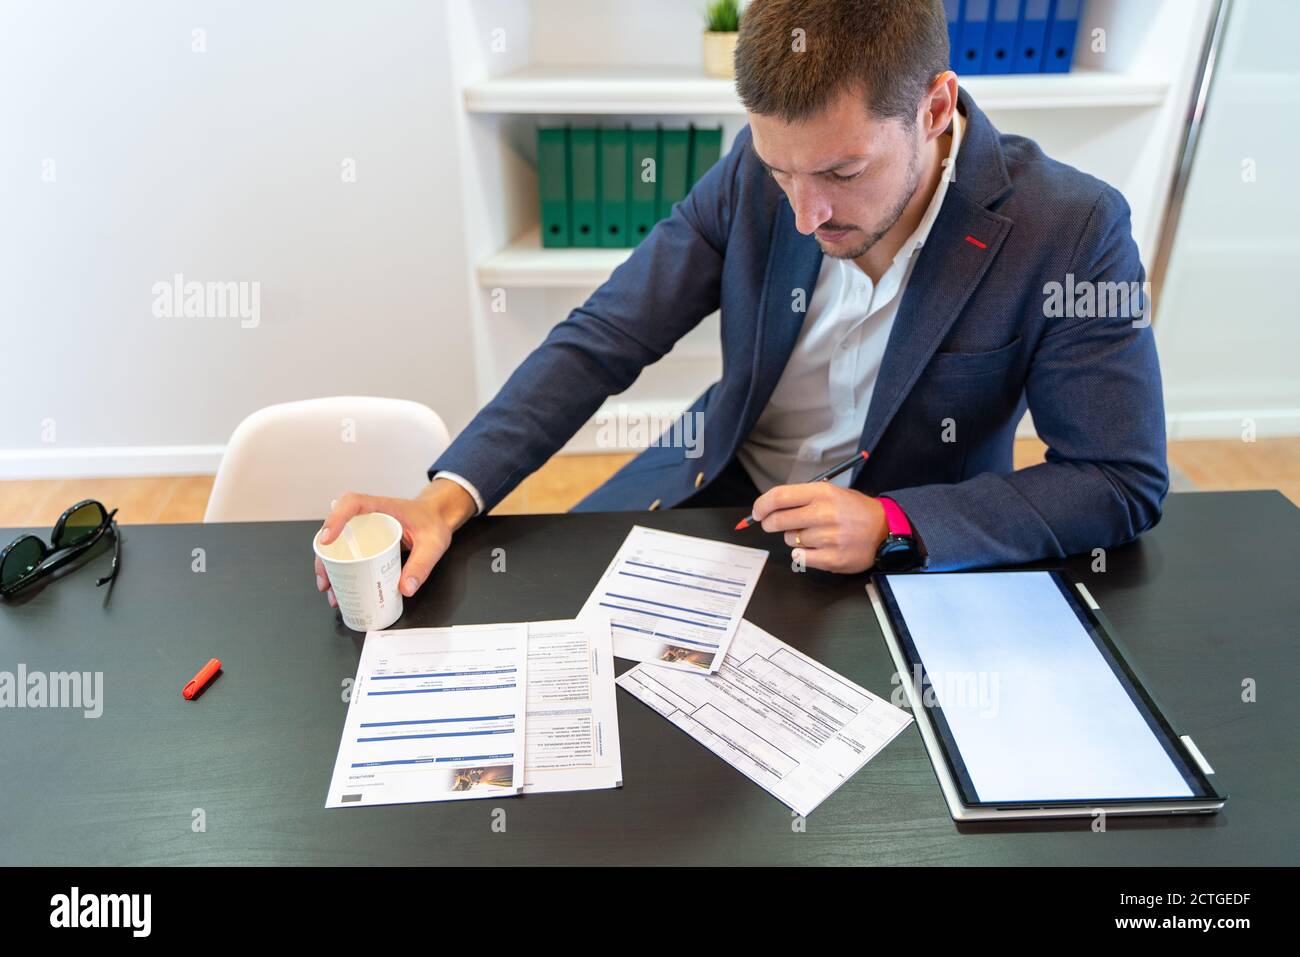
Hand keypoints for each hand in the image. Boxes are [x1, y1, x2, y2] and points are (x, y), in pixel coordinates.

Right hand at [314, 479, 476, 607]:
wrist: (437, 518)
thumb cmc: (432, 522)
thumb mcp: (433, 544)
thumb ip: (421, 565)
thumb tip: (405, 588)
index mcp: (381, 506)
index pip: (351, 503)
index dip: (335, 518)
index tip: (327, 540)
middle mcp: (367, 515)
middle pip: (336, 529)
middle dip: (325, 556)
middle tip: (326, 581)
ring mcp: (364, 529)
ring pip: (338, 545)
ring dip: (329, 567)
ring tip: (331, 591)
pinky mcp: (366, 542)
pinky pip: (348, 554)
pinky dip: (341, 570)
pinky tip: (340, 588)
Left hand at [749, 483, 887, 573]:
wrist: (884, 529)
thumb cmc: (854, 510)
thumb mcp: (831, 493)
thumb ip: (802, 498)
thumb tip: (769, 506)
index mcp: (822, 493)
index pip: (779, 497)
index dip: (761, 505)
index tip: (757, 512)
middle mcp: (824, 513)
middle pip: (778, 520)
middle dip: (770, 524)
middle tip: (773, 524)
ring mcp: (829, 537)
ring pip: (791, 540)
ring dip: (795, 538)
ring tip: (814, 534)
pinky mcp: (832, 558)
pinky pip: (801, 557)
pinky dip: (804, 554)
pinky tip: (817, 548)